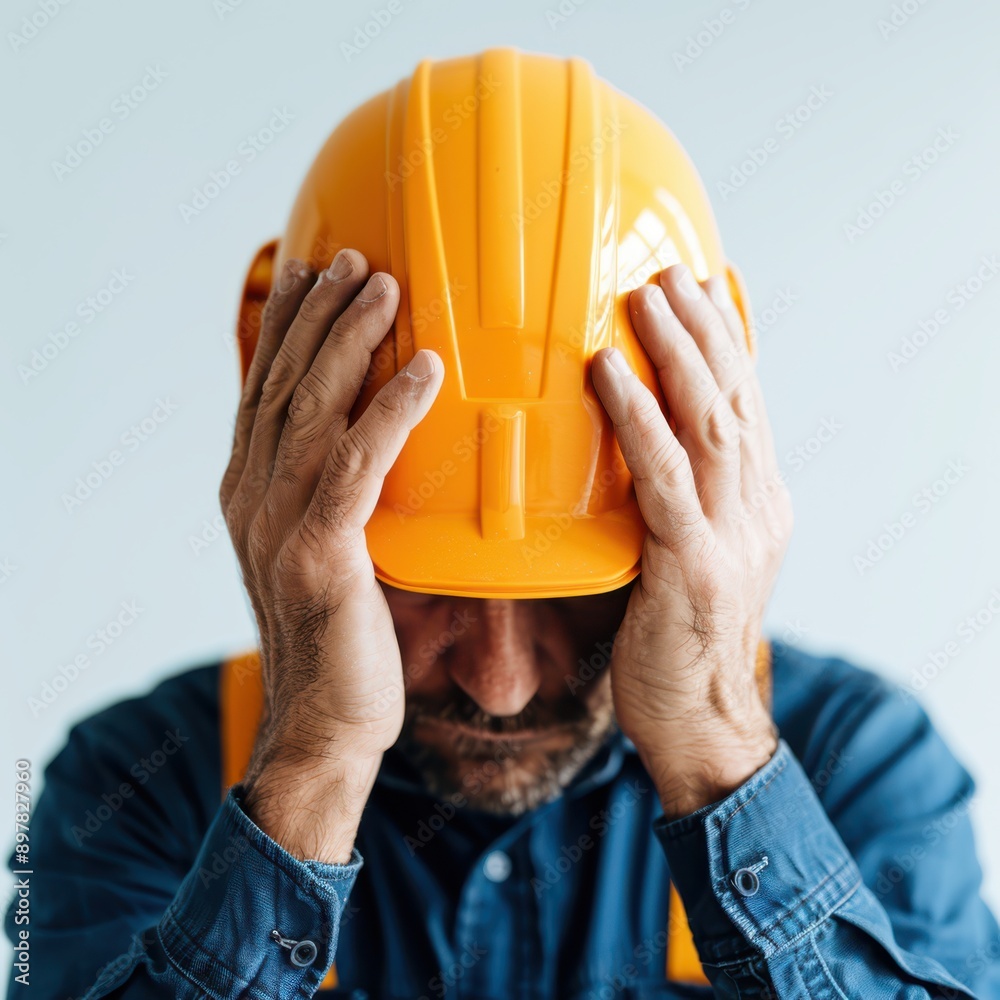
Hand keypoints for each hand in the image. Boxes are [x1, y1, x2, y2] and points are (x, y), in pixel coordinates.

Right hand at [219, 249, 442, 860]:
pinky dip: (390, 413)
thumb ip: (334, 494)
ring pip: (313, 411)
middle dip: (317, 315)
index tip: (311, 272)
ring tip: (385, 287)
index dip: (286, 326)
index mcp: (249, 492)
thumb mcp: (326, 554)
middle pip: (284, 385)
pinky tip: (424, 371)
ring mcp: (279, 525)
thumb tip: (375, 447)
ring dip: (350, 342)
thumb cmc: (340, 639)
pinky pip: (358, 466)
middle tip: (353, 259)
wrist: (324, 725)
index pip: (264, 390)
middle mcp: (252, 497)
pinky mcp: (321, 556)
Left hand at [591, 264, 790, 819]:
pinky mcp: (693, 565)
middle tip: (669, 273)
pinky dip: (637, 418)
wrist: (700, 723)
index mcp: (759, 504)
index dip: (727, 342)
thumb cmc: (680, 641)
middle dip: (703, 328)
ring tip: (644, 298)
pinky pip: (663, 477)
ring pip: (708, 422)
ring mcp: (732, 535)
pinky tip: (608, 372)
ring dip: (677, 352)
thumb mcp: (692, 558)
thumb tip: (639, 456)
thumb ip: (680, 502)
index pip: (747, 405)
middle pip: (735, 397)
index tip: (703, 289)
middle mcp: (757, 509)